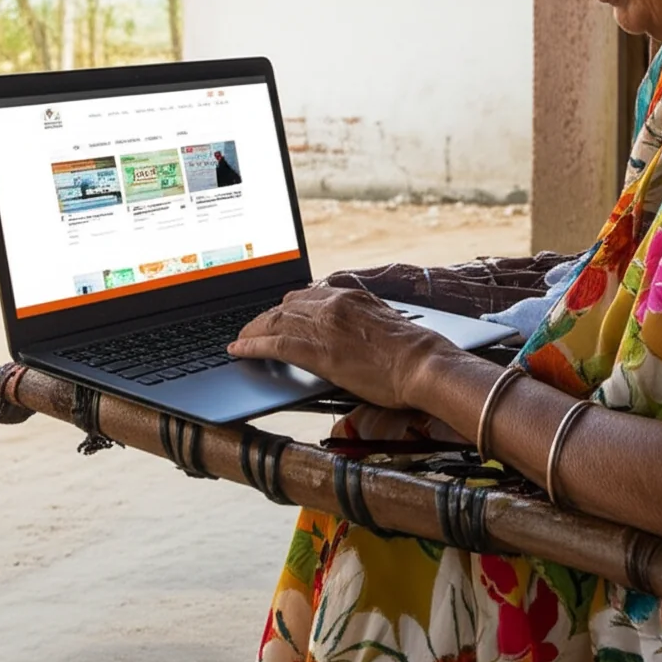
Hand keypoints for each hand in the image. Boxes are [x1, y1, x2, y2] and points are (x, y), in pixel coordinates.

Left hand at [227, 287, 448, 409]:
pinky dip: (252, 345)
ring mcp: (325, 326)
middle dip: (263, 319)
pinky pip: (275, 344)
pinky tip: (239, 350)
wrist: (423, 364)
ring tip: (239, 341)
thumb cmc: (413, 351)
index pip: (304, 297)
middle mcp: (334, 304)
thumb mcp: (383, 322)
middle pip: (285, 307)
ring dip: (252, 332)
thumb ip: (360, 319)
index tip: (273, 316)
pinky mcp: (319, 352)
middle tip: (249, 330)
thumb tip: (347, 328)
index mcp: (350, 296)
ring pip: (275, 323)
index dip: (284, 309)